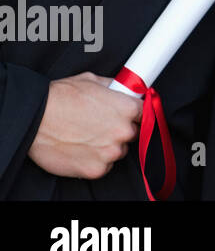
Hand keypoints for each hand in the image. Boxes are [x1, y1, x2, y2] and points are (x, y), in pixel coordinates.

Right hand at [27, 73, 142, 178]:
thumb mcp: (92, 81)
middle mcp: (123, 131)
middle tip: (100, 126)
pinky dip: (95, 161)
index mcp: (127, 108)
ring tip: (86, 137)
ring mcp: (110, 152)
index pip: (144, 114)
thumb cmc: (60, 97)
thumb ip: (113, 87)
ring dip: (107, 147)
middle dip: (119, 131)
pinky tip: (80, 150)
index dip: (134, 115)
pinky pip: (103, 167)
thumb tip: (123, 88)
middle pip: (132, 134)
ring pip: (118, 151)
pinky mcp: (96, 169)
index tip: (126, 116)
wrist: (34, 117)